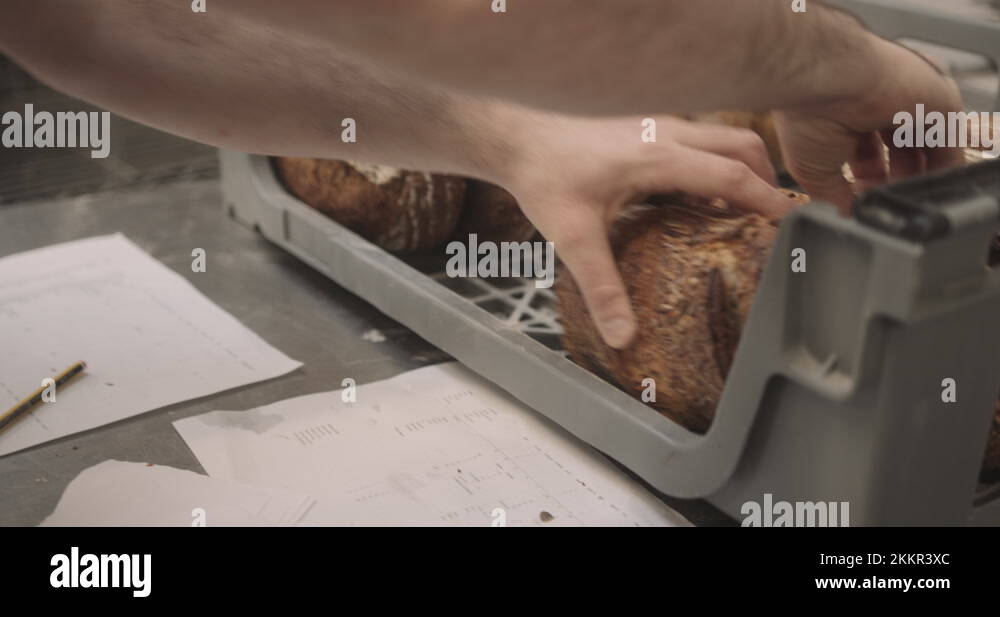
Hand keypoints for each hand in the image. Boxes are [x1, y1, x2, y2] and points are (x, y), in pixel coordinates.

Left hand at [491, 112, 799, 348]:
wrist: (511, 131)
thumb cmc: (541, 172)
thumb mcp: (573, 236)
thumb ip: (602, 287)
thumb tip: (623, 334)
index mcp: (660, 157)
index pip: (735, 177)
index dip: (770, 202)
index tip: (795, 224)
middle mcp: (666, 132)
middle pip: (741, 146)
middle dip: (764, 180)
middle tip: (767, 219)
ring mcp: (655, 121)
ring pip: (719, 137)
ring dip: (736, 168)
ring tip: (732, 213)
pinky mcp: (642, 121)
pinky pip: (694, 136)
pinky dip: (708, 161)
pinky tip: (687, 194)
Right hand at [774, 36, 965, 212]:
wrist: (828, 81)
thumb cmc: (808, 111)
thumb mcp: (812, 169)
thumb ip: (834, 196)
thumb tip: (844, 217)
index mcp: (849, 111)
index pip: (868, 152)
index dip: (867, 181)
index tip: (864, 203)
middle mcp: (882, 102)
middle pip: (900, 151)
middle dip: (893, 182)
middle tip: (886, 205)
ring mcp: (912, 100)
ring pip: (925, 148)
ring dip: (917, 180)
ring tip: (902, 203)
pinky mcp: (940, 102)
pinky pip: (949, 145)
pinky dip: (941, 173)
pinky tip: (925, 192)